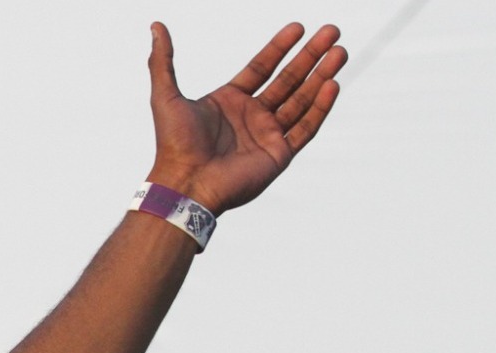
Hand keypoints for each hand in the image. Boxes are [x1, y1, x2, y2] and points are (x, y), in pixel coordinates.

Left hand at [146, 22, 346, 214]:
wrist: (185, 184)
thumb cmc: (173, 144)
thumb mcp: (165, 96)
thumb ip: (162, 61)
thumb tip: (156, 25)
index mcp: (229, 102)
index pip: (262, 68)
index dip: (280, 47)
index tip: (299, 27)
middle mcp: (251, 117)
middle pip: (288, 80)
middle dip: (310, 56)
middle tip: (332, 32)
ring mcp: (267, 135)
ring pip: (302, 100)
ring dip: (321, 76)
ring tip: (340, 52)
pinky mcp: (278, 155)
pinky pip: (305, 128)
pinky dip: (320, 108)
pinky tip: (332, 84)